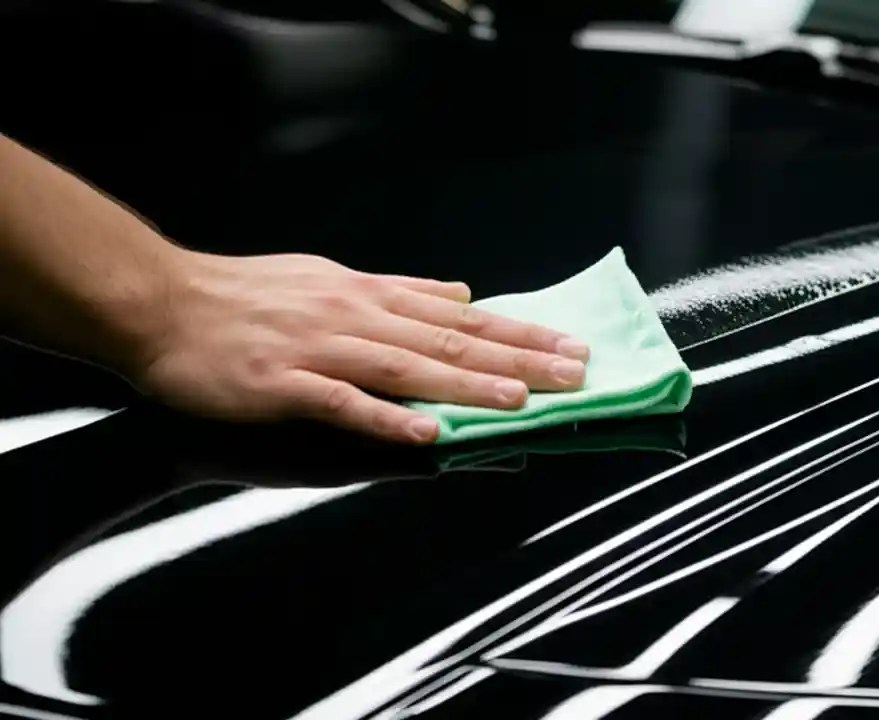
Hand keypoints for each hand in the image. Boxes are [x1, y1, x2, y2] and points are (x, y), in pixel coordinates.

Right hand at [126, 250, 589, 443]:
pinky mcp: (282, 384)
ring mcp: (319, 350)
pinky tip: (427, 431)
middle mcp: (354, 317)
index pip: (460, 317)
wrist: (158, 304)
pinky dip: (386, 417)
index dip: (518, 333)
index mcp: (369, 296)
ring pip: (407, 368)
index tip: (568, 345)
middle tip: (573, 373)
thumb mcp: (331, 278)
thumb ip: (399, 292)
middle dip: (515, 358)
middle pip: (448, 340)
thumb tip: (460, 292)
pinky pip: (343, 404)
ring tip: (519, 401)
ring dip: (465, 384)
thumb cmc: (245, 295)